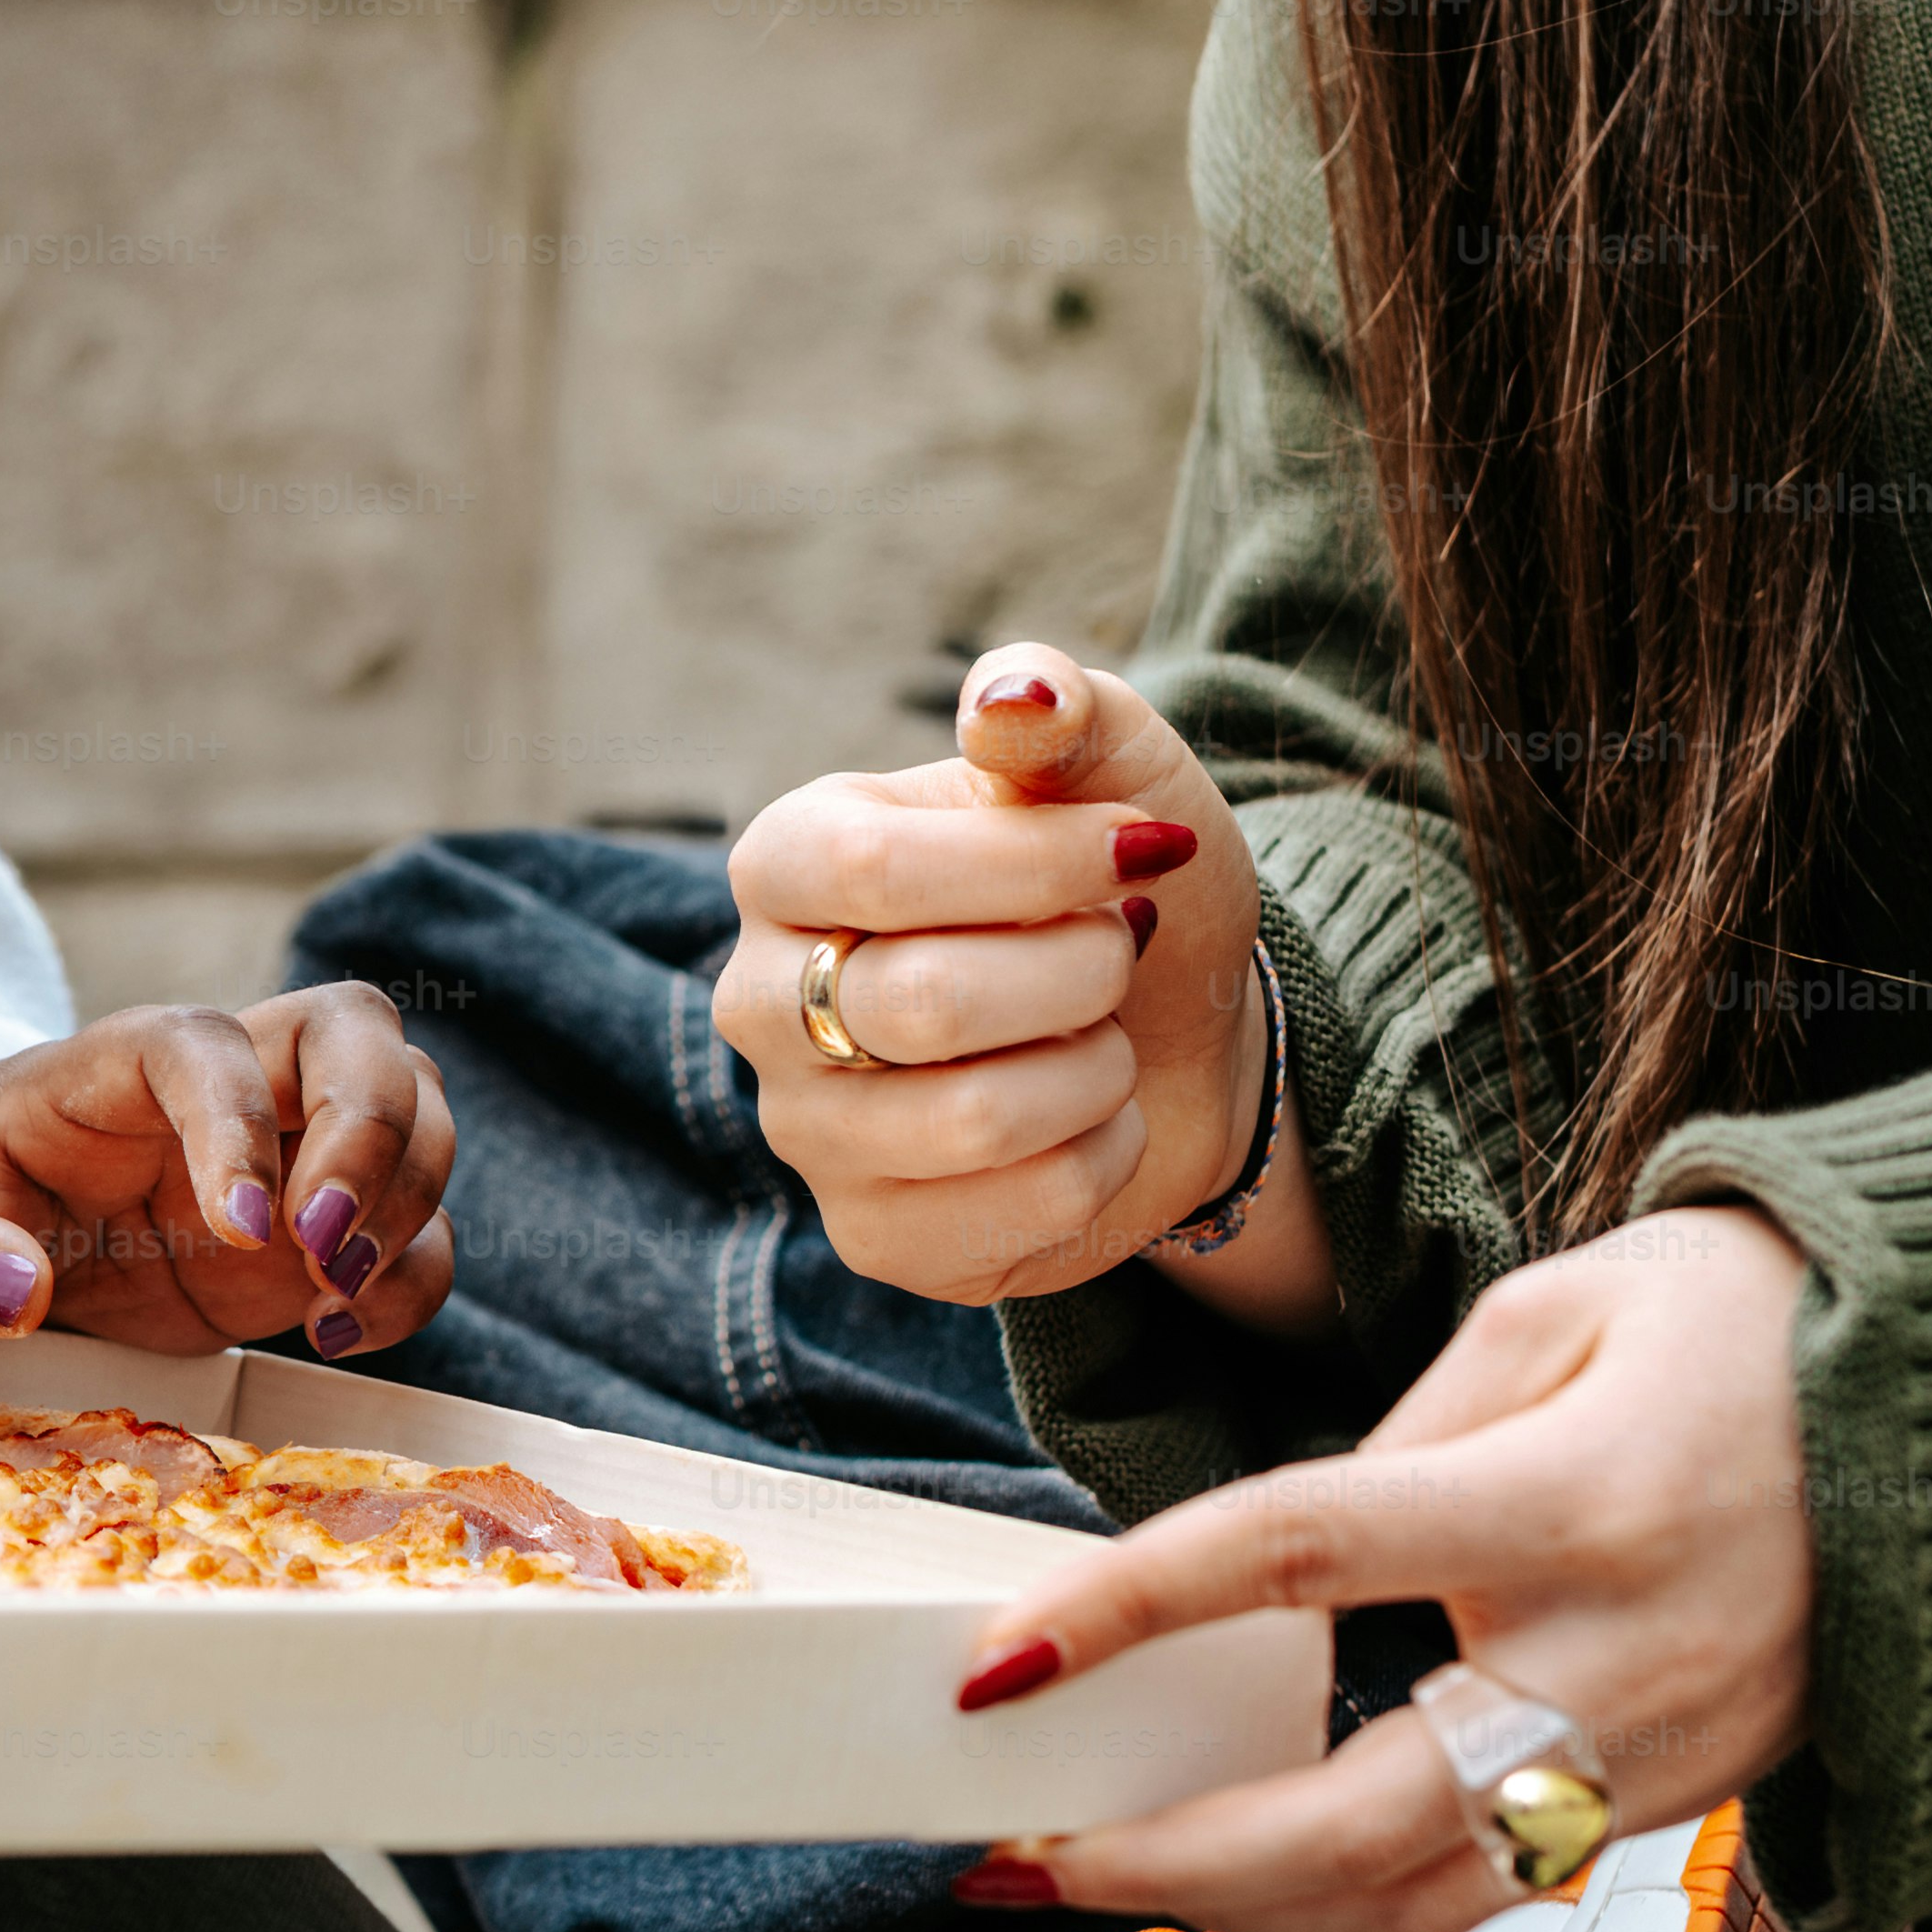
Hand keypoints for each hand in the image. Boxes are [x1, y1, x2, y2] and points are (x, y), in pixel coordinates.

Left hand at [0, 988, 457, 1356]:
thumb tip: (9, 1293)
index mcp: (111, 1065)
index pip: (208, 1046)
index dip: (239, 1123)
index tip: (237, 1230)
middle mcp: (218, 1092)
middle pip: (357, 1037)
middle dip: (376, 1131)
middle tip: (326, 1249)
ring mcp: (278, 1160)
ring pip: (414, 1113)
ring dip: (410, 1202)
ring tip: (337, 1298)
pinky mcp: (306, 1240)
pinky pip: (410, 1233)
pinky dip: (408, 1283)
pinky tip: (336, 1335)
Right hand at [715, 641, 1322, 1326]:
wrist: (1169, 1037)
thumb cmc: (1117, 889)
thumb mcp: (1116, 772)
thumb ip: (1065, 712)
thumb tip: (1009, 696)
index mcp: (789, 861)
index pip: (870, 866)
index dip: (1032, 866)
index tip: (1140, 849)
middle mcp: (762, 1000)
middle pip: (921, 1003)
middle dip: (1080, 974)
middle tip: (1120, 952)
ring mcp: (806, 1129)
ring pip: (972, 1120)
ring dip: (1096, 1071)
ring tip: (1103, 1038)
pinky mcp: (873, 1235)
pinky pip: (1012, 1214)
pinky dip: (1101, 1160)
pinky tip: (1089, 1123)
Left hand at [953, 1209, 1819, 1931]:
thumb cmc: (1762, 1327)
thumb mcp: (1563, 1309)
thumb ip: (1403, 1434)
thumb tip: (1271, 1562)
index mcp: (1573, 1501)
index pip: (1302, 1558)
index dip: (1134, 1607)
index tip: (1003, 1659)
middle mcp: (1620, 1661)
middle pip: (1355, 1825)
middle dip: (1165, 1865)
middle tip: (1014, 1855)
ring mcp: (1664, 1759)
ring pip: (1420, 1903)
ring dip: (1237, 1915)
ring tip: (1089, 1880)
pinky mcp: (1686, 1806)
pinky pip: (1492, 1889)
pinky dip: (1352, 1902)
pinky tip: (1241, 1875)